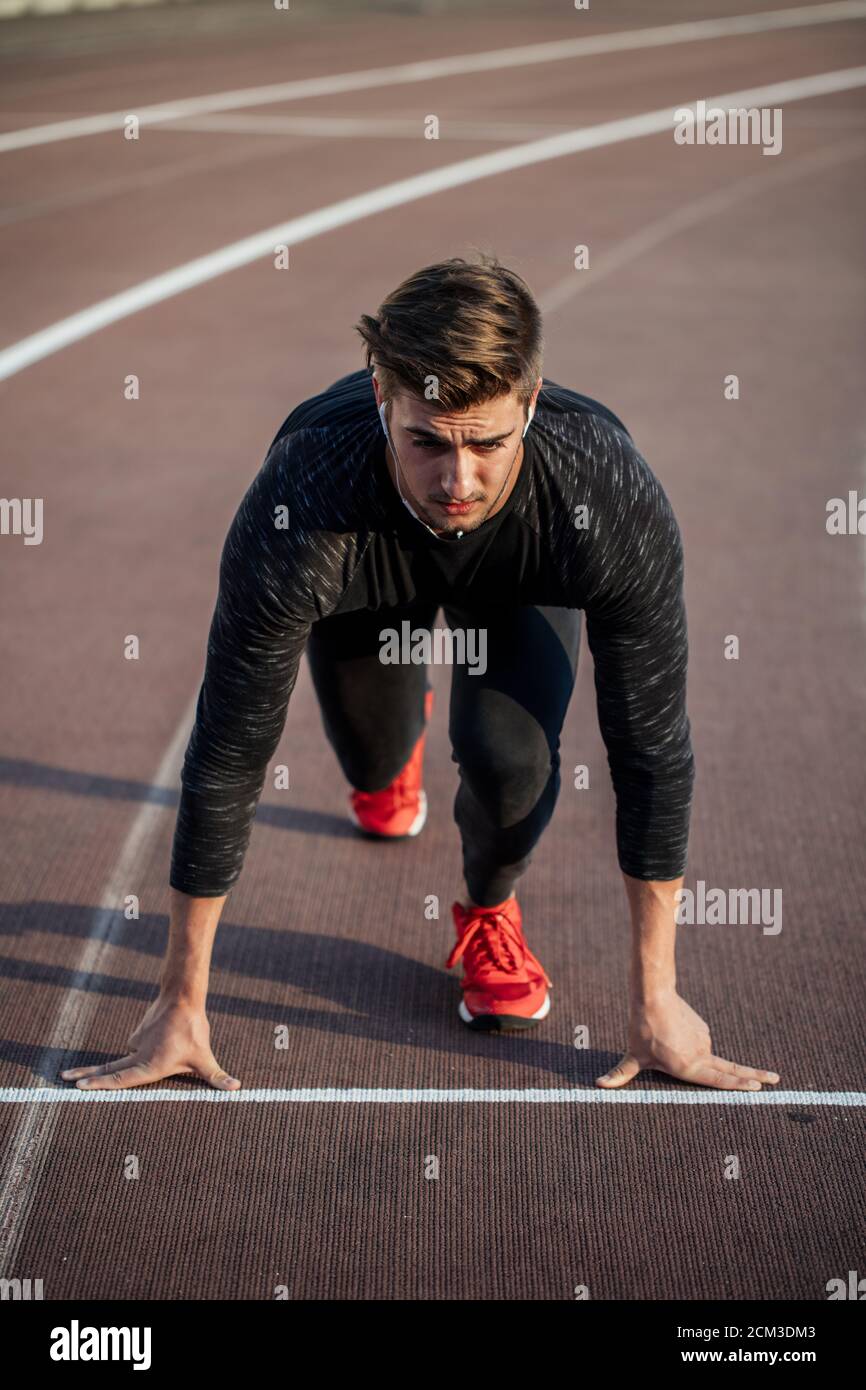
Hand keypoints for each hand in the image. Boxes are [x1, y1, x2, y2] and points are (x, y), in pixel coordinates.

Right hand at [59, 995, 240, 1091]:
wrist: (182, 996)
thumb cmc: (192, 1030)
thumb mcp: (204, 1057)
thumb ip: (217, 1076)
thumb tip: (237, 1088)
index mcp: (149, 1066)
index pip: (120, 1080)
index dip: (99, 1085)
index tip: (78, 1087)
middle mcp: (138, 1055)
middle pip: (108, 1069)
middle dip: (86, 1075)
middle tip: (62, 1078)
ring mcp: (136, 1043)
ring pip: (134, 1057)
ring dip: (139, 1059)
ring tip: (172, 1045)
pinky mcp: (139, 1033)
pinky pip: (143, 1045)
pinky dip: (149, 1046)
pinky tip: (168, 1036)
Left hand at [596, 991, 779, 1090]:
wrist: (652, 996)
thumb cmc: (642, 1029)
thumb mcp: (633, 1056)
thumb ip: (621, 1074)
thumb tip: (599, 1085)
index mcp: (688, 1066)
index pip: (720, 1080)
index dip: (740, 1085)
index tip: (760, 1087)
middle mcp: (701, 1054)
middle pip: (731, 1069)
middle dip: (753, 1075)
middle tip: (776, 1079)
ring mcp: (703, 1039)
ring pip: (703, 1054)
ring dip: (694, 1056)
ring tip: (667, 1043)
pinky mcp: (701, 1028)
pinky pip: (697, 1041)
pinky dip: (689, 1044)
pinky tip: (672, 1035)